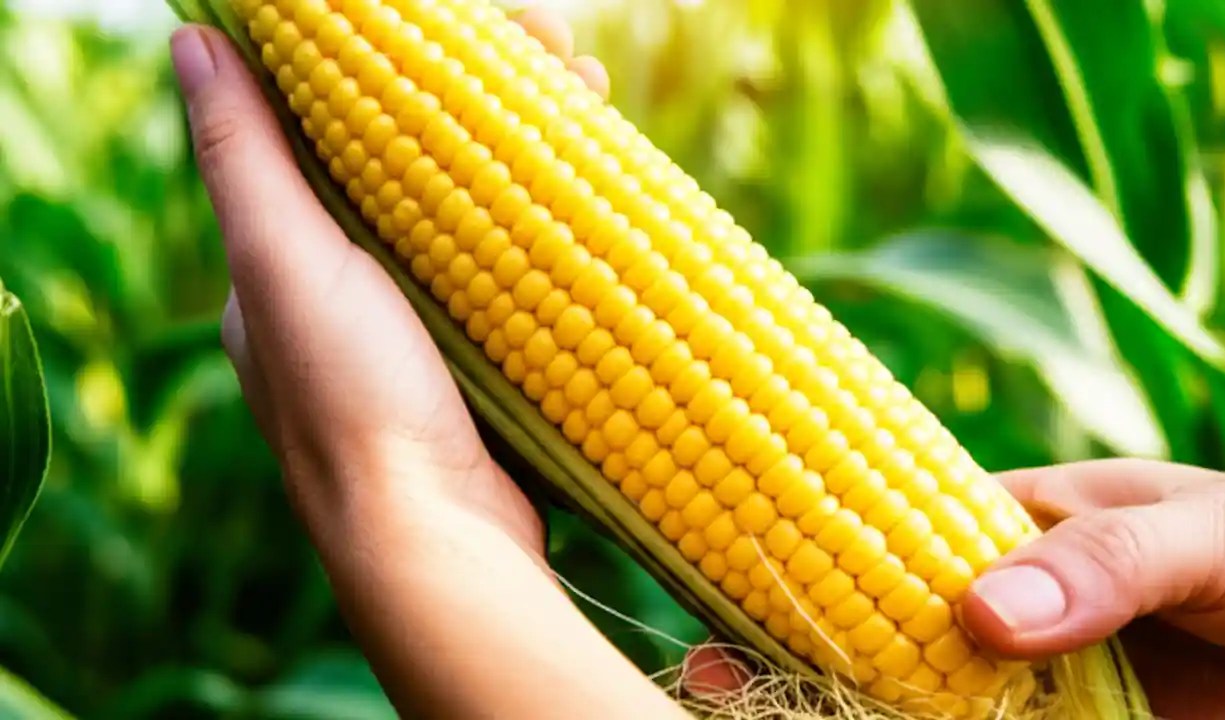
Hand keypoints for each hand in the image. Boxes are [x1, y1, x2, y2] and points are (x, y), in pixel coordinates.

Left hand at [170, 7, 675, 719]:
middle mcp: (351, 290)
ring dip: (530, 141)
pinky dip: (551, 212)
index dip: (393, 65)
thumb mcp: (285, 269)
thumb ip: (244, 159)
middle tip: (556, 48)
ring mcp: (426, 326)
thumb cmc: (352, 406)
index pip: (338, 131)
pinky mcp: (488, 355)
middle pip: (418, 159)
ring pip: (477, 205)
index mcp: (289, 261)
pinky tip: (594, 180)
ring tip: (588, 88)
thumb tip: (193, 40)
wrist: (438, 542)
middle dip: (484, 93)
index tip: (462, 22)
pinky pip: (515, 261)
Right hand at [684, 460, 1224, 719]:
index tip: (742, 578)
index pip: (907, 535)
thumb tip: (979, 612)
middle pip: (897, 628)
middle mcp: (1025, 606)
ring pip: (931, 700)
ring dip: (850, 705)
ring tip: (757, 712)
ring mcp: (1053, 684)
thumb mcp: (1205, 535)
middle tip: (713, 675)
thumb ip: (1101, 562)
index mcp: (1032, 526)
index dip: (825, 555)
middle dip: (808, 647)